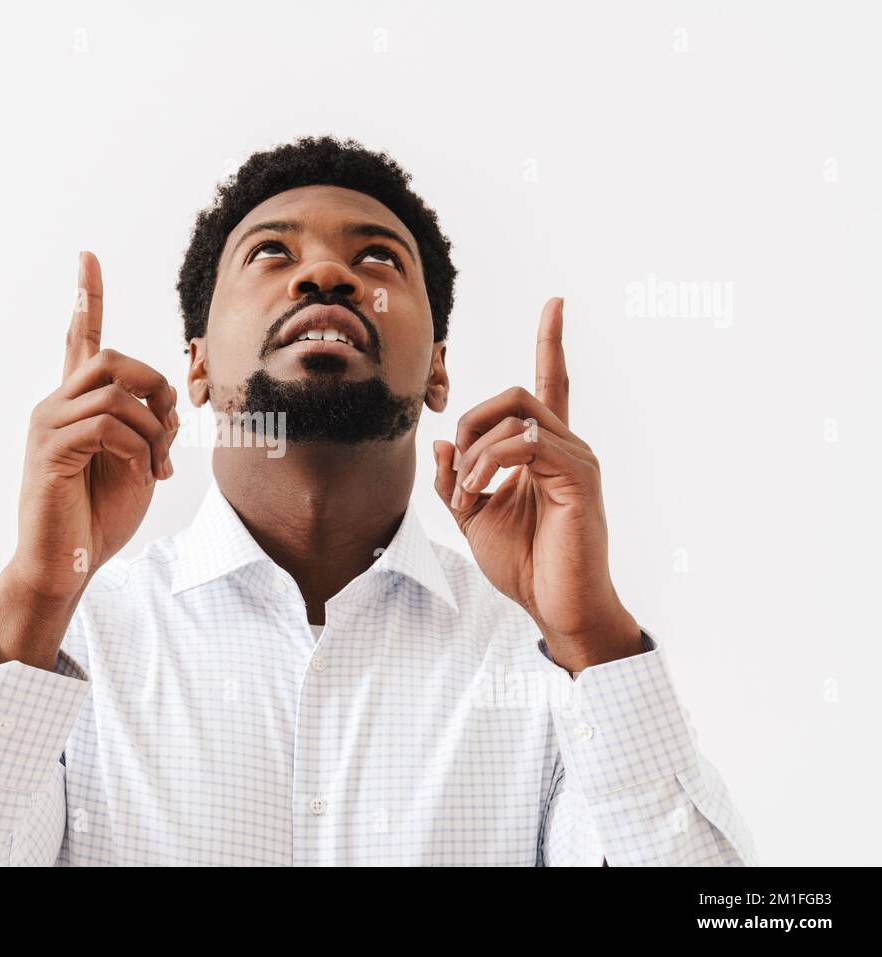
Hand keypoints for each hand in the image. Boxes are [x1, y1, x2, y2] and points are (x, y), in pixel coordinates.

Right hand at [5, 250, 179, 603]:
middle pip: (112, 359)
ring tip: (157, 466)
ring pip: (116, 393)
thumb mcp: (137, 464)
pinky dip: (139, 448)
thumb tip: (165, 405)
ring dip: (153, 429)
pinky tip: (142, 474)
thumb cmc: (98, 517)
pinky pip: (109, 426)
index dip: (86, 298)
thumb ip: (147, 427)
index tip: (88, 257)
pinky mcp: (51, 450)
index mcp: (74, 406)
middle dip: (155, 387)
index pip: (78, 340)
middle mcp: (54, 407)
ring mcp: (48, 426)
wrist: (64, 564)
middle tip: (169, 431)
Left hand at [431, 298, 640, 671]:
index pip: (551, 383)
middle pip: (516, 394)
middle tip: (460, 472)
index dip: (551, 342)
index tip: (555, 301)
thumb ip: (457, 478)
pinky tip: (481, 493)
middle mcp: (567, 446)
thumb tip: (444, 440)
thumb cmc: (524, 565)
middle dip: (473, 421)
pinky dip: (491, 464)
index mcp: (545, 451)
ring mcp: (577, 460)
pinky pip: (526, 444)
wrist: (557, 607)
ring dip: (477, 454)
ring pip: (516, 419)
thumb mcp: (473, 517)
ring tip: (470, 495)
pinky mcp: (579, 479)